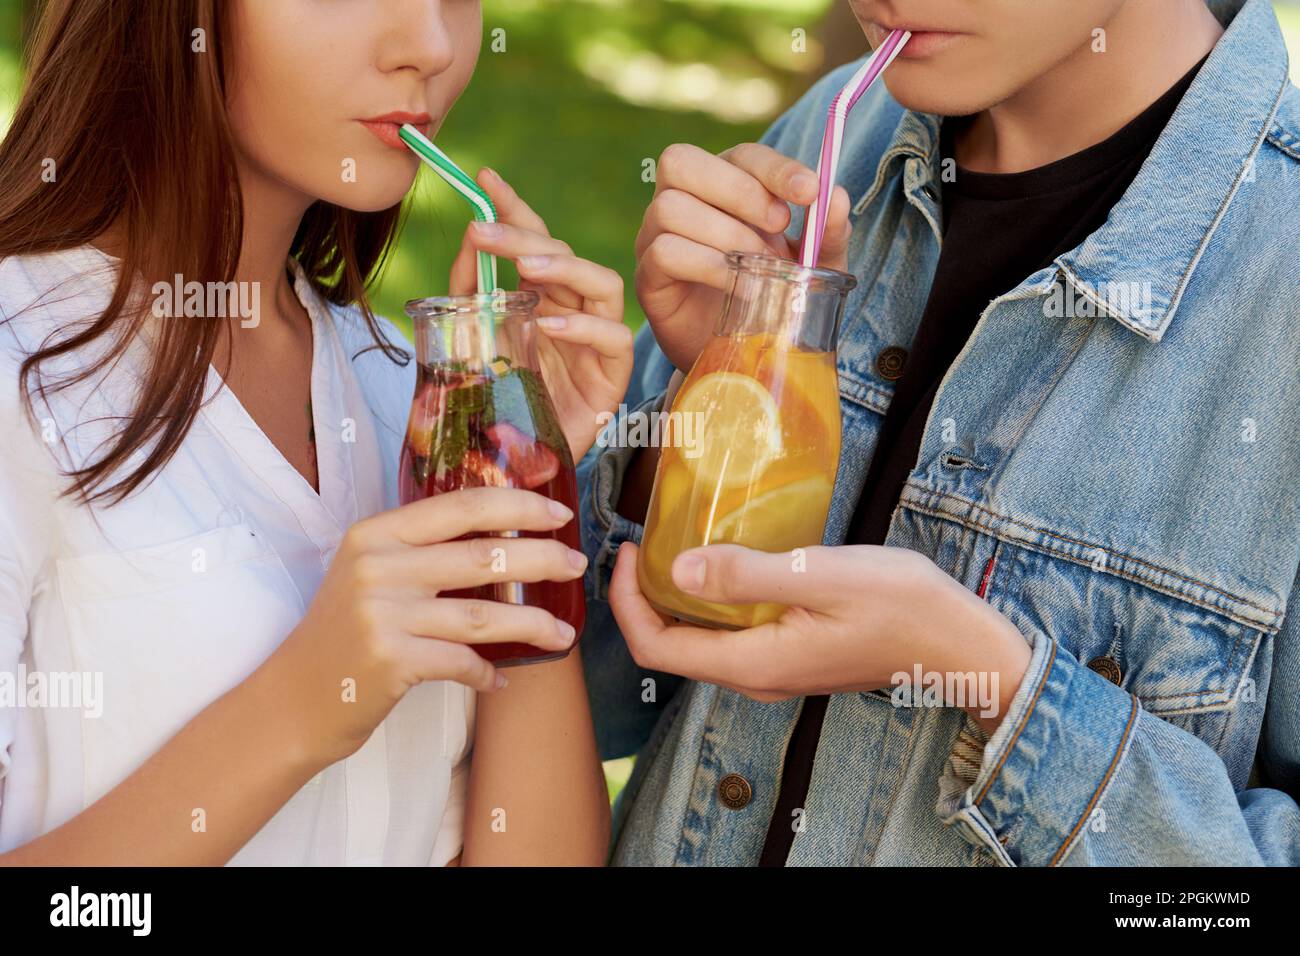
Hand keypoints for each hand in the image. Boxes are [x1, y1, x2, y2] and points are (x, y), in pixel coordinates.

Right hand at [275, 487, 587, 765]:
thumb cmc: (342, 634)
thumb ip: (419, 550)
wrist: (292, 699)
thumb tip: (501, 535)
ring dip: (532, 624)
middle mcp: (378, 567)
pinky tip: (501, 678)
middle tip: (575, 565)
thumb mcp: (368, 574)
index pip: (461, 505)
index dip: (518, 504)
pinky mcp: (391, 661)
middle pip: (483, 555)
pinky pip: (462, 662)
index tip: (558, 511)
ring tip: (564, 634)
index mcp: (376, 534)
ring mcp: (384, 614)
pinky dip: (487, 672)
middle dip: (542, 557)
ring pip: (482, 614)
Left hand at [450, 168, 632, 461]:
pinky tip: (549, 326)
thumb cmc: (496, 405)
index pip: (535, 240)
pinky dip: (583, 329)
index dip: (515, 206)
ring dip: (565, 269)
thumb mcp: (473, 341)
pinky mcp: (613, 377)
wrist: (513, 471)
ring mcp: (597, 341)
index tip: (483, 179)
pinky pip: (614, 340)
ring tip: (527, 267)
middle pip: (566, 255)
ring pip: (603, 284)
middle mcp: (573, 310)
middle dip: (526, 235)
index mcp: (541, 296)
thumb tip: (469, 239)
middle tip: (485, 230)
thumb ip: (469, 294)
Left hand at [608, 542, 1030, 732]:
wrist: (963, 645)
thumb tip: (677, 567)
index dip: (626, 604)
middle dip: (642, 598)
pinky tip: (722, 561)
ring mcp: (775, 671)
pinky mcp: (792, 656)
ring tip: (672, 542)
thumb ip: (748, 574)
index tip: (627, 550)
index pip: (658, 649)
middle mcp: (756, 677)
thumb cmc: (904, 607)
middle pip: (671, 648)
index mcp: (755, 663)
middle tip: (641, 540)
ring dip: (674, 599)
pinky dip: (709, 602)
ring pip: (699, 642)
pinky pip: (729, 636)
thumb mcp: (823, 577)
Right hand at [633, 142, 852, 370]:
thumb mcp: (814, 267)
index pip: (739, 156)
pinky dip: (709, 265)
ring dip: (725, 232)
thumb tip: (836, 195)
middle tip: (779, 224)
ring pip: (670, 207)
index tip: (810, 191)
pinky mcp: (648, 278)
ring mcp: (655, 237)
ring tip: (761, 265)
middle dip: (737, 189)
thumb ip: (827, 233)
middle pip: (681, 162)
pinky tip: (742, 287)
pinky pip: (665, 253)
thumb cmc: (776, 297)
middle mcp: (680, 202)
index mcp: (722, 185)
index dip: (773, 167)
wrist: (744, 357)